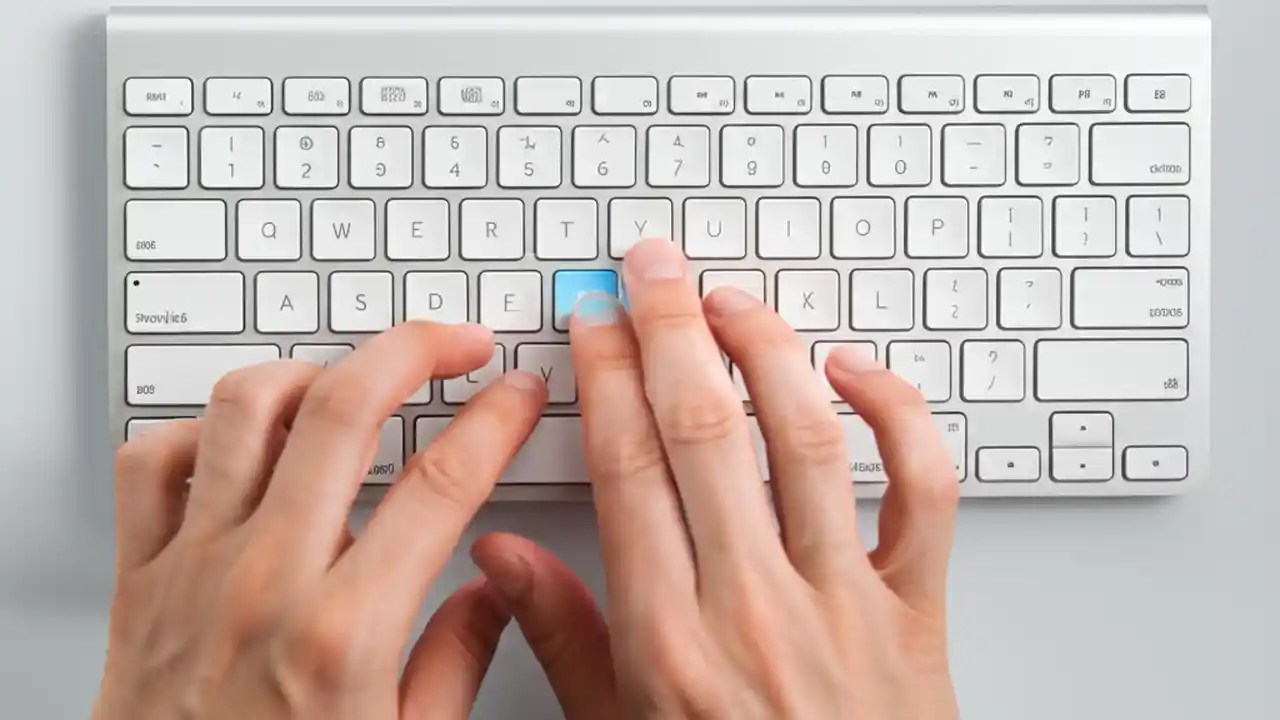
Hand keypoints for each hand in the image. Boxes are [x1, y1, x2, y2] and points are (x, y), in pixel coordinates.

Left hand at [96, 322, 549, 718]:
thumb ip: (457, 661)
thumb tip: (491, 590)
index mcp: (343, 633)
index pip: (443, 484)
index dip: (493, 419)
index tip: (517, 393)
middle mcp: (263, 583)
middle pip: (344, 411)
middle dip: (412, 349)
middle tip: (451, 341)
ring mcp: (192, 572)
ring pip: (243, 412)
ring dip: (311, 372)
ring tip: (354, 377)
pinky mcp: (139, 579)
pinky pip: (153, 463)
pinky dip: (201, 428)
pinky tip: (246, 437)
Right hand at [473, 238, 958, 718]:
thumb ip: (564, 641)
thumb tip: (501, 555)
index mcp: (671, 643)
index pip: (628, 471)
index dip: (607, 380)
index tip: (594, 324)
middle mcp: (755, 609)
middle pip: (702, 433)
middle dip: (669, 330)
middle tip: (649, 267)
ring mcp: (844, 603)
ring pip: (802, 441)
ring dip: (763, 351)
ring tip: (729, 299)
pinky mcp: (919, 609)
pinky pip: (924, 492)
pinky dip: (898, 418)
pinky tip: (854, 371)